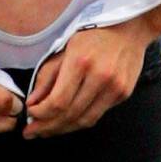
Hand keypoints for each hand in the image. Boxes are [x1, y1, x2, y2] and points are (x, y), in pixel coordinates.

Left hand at [22, 21, 152, 138]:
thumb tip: (33, 102)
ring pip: (84, 120)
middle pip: (70, 114)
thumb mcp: (64, 47)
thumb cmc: (93, 34)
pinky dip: (79, 122)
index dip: (41, 114)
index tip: (30, 116)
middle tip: (32, 132)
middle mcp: (100, 77)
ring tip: (46, 131)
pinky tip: (66, 122)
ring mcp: (114, 87)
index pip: (58, 101)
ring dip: (62, 129)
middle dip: (47, 127)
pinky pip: (97, 115)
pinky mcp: (123, 94)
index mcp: (80, 62)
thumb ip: (47, 76)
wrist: (130, 29)